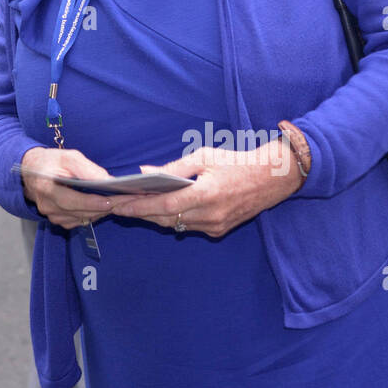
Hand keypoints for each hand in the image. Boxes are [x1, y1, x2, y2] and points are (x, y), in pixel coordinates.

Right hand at [18, 146, 114, 228]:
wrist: (32, 170)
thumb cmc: (51, 161)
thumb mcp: (68, 157)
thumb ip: (87, 169)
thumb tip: (107, 181)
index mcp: (46, 187)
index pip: (71, 200)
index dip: (91, 202)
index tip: (110, 201)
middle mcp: (46, 204)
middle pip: (78, 212)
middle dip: (102, 208)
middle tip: (122, 202)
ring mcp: (50, 214)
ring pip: (80, 218)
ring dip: (98, 212)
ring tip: (116, 203)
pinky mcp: (55, 219)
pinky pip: (77, 221)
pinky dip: (90, 215)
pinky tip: (101, 207)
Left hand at [108, 123, 306, 237]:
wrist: (272, 178)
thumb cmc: (236, 161)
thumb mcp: (204, 156)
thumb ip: (173, 167)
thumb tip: (145, 172)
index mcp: (205, 194)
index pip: (162, 205)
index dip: (136, 207)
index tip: (115, 205)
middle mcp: (209, 215)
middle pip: (164, 218)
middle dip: (138, 212)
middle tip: (115, 205)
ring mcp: (215, 226)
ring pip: (174, 224)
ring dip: (153, 216)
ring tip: (131, 206)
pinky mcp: (219, 231)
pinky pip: (188, 227)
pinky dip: (172, 218)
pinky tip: (159, 209)